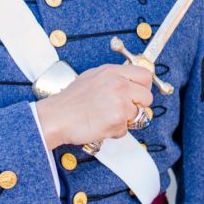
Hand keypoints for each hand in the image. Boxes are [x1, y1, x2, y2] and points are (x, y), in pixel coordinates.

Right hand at [35, 63, 152, 149]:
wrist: (56, 117)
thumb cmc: (70, 100)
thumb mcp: (92, 77)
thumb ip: (113, 78)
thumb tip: (130, 83)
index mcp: (113, 71)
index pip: (145, 75)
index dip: (144, 87)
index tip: (138, 94)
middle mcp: (119, 84)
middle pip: (147, 97)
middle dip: (139, 106)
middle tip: (124, 110)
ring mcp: (119, 101)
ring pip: (137, 116)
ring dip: (124, 121)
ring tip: (106, 118)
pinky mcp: (117, 119)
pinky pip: (126, 130)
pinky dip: (115, 131)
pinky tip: (100, 125)